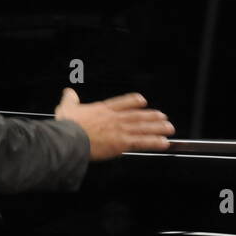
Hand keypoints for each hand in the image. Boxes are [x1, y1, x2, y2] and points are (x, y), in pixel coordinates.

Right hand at [54, 88, 173, 160]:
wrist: (70, 138)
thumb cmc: (68, 125)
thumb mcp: (66, 107)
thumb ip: (70, 99)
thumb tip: (68, 92)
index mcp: (102, 109)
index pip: (122, 103)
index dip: (134, 102)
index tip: (142, 101)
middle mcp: (114, 118)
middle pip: (138, 115)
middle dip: (152, 116)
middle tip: (163, 117)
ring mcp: (120, 130)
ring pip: (143, 128)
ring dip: (158, 128)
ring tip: (169, 128)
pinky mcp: (122, 143)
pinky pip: (142, 142)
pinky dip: (154, 142)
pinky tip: (163, 143)